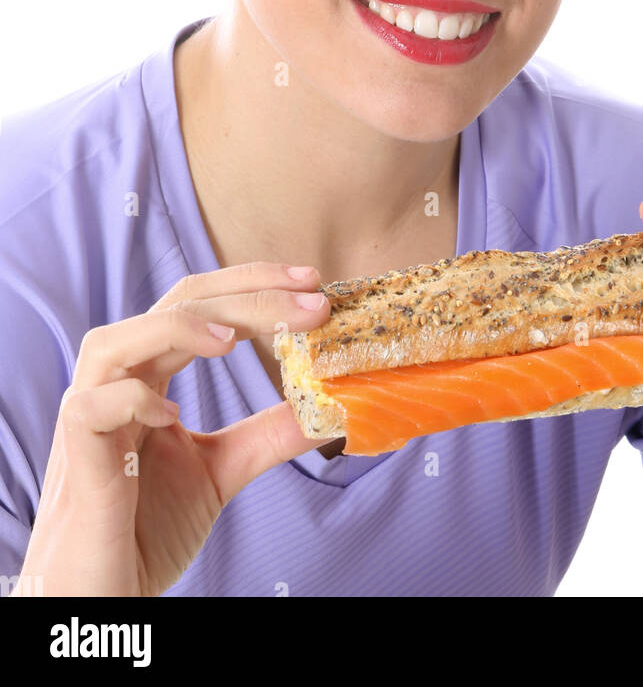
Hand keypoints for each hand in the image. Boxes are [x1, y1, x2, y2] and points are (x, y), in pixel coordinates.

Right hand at [12, 262, 329, 597]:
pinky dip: (132, 400)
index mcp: (149, 375)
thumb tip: (329, 410)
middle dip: (246, 295)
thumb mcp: (221, 470)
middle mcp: (117, 381)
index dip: (254, 284)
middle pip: (174, 305)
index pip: (199, 303)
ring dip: (180, 327)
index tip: (312, 284)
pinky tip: (171, 416)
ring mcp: (89, 413)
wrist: (103, 597)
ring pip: (117, 339)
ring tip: (235, 339)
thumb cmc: (145, 529)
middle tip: (311, 300)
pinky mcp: (74, 453)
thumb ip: (267, 435)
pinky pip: (93, 406)